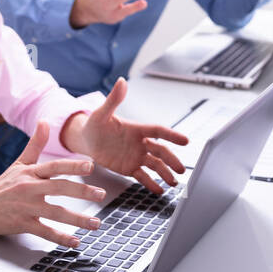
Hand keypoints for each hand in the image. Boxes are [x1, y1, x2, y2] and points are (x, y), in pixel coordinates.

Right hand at [0, 121, 108, 247]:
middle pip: (59, 188)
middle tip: (101, 194)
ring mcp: (26, 207)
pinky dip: (60, 238)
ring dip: (78, 219)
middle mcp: (29, 188)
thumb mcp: (19, 164)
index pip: (54, 166)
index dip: (73, 165)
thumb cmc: (1, 186)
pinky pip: (45, 231)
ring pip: (56, 213)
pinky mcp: (22, 224)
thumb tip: (45, 122)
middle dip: (82, 191)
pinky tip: (75, 241)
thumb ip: (35, 144)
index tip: (91, 165)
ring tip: (96, 223)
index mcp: (31, 173)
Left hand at [72, 78, 188, 193]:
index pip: (158, 131)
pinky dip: (151, 183)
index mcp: (137, 129)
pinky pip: (143, 176)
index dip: (172, 136)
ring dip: (165, 174)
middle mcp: (141, 143)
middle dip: (172, 160)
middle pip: (161, 152)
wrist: (87, 140)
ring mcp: (137, 157)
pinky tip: (159, 190)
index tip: (185, 141)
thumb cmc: (94, 125)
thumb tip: (121, 81)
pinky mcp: (130, 168)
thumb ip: (113, 99)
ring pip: (155, 166)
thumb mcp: (101, 113)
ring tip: (173, 182)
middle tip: (181, 169)